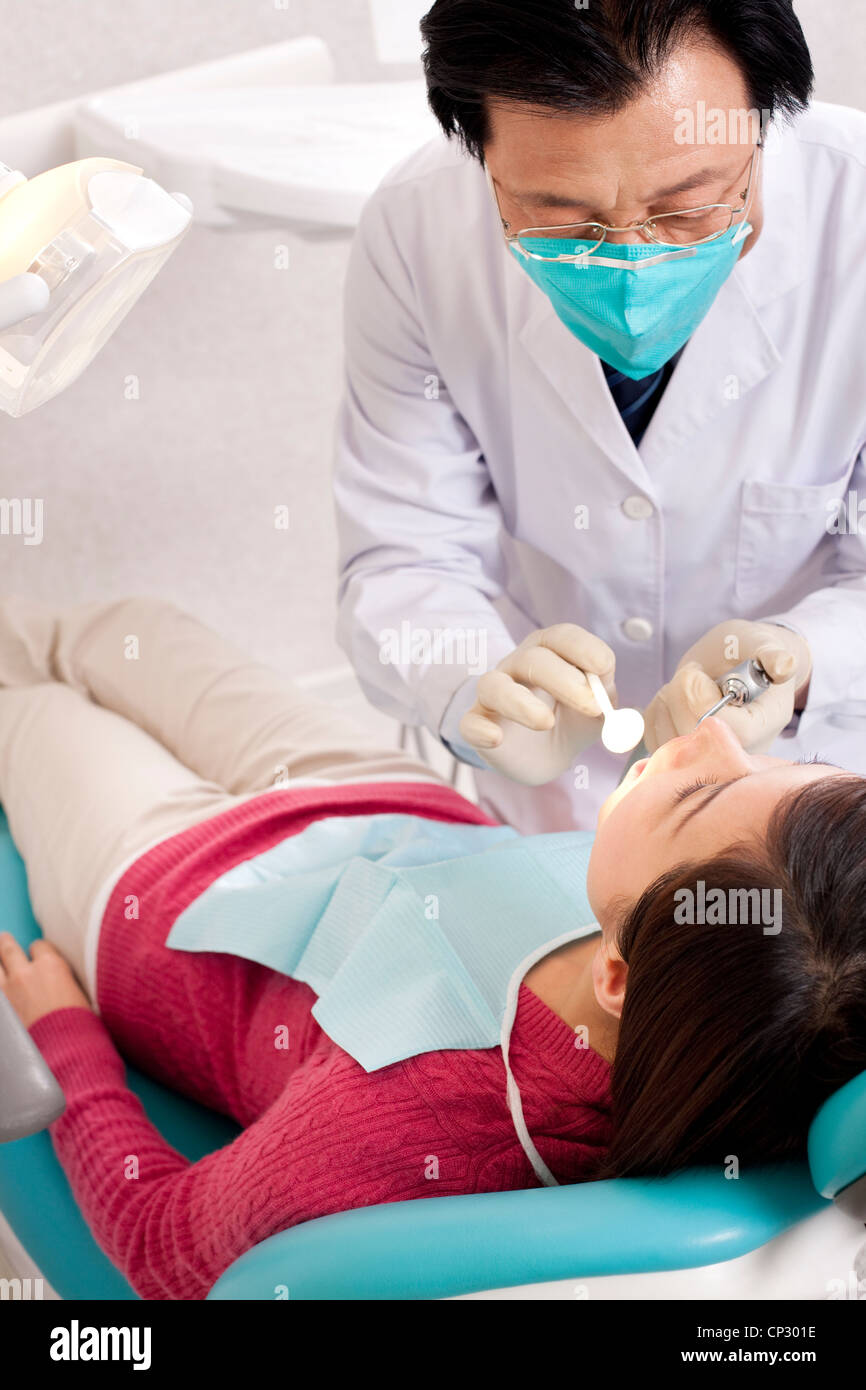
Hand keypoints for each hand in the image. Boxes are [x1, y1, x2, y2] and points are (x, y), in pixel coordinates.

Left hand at [0, 933, 92, 1028]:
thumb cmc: (80, 1025)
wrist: (64, 1052)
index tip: (39, 957)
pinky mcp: (0, 1012)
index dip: (40, 951)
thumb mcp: (81, 994)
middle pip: (8, 949)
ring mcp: (6, 992)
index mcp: (51, 966)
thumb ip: (66, 982)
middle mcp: (24, 974)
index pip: (39, 946)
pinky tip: (1, 990)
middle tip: (3, 940)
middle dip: (6, 944)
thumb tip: (62, 982)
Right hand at [458, 623, 616, 784]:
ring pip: (494, 685)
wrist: (549, 755)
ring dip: (520, 702)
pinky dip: (480, 728)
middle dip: (563, 679)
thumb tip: (604, 690)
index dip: (582, 647)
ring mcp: (493, 695)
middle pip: (532, 659)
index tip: (604, 666)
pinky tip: (496, 738)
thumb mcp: (597, 707)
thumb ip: (604, 695)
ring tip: (545, 722)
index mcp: (550, 652)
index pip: (560, 637)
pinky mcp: (478, 724)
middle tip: (590, 705)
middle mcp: (517, 666)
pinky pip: (469, 722)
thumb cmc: (572, 719)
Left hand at [643, 619, 812, 754]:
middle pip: (691, 736)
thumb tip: (784, 664)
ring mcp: (711, 757)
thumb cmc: (749, 651)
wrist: (735, 662)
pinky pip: (653, 737)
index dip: (702, 700)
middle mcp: (740, 749)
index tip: (701, 675)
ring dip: (668, 701)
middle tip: (692, 674)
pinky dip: (657, 711)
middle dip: (681, 695)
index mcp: (764, 725)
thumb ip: (770, 655)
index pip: (725, 729)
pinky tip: (676, 699)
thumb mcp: (761, 644)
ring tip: (690, 686)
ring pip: (667, 739)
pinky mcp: (684, 755)